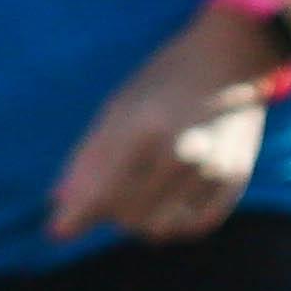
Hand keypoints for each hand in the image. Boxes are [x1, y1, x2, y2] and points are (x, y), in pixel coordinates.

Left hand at [39, 13, 274, 246]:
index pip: (102, 194)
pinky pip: (194, 227)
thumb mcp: (118, 107)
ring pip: (160, 230)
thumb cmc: (164, 79)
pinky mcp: (234, 181)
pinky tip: (170, 200)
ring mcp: (213, 170)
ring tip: (142, 193)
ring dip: (143, 220)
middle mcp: (182, 153)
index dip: (77, 216)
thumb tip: (57, 205)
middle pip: (128, 218)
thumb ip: (88, 157)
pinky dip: (176, 222)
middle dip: (112, 210)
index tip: (56, 232)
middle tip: (114, 188)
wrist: (231, 59)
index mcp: (144, 128)